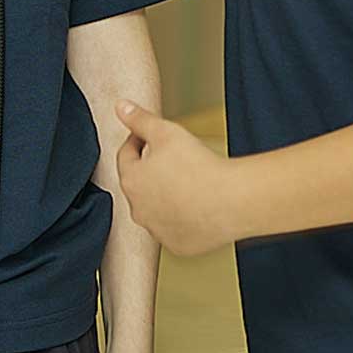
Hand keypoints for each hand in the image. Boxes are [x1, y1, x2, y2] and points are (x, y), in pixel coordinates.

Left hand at [115, 101, 241, 257]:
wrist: (232, 201)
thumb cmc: (200, 167)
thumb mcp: (166, 132)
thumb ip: (139, 119)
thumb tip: (120, 106)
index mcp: (131, 180)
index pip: (126, 155)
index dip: (138, 140)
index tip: (150, 137)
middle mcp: (138, 209)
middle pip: (139, 183)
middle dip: (150, 169)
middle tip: (174, 159)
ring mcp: (157, 230)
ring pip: (155, 209)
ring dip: (164, 196)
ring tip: (188, 182)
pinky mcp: (177, 245)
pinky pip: (174, 229)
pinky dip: (181, 218)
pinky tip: (196, 206)